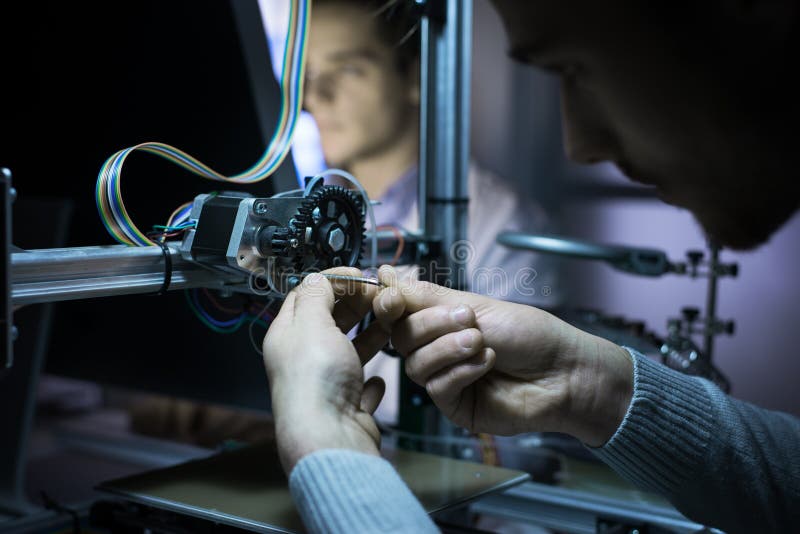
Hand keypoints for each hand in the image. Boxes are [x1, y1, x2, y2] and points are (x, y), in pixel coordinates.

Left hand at [262, 268, 389, 472]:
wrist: (330, 437)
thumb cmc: (317, 380)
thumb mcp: (313, 322)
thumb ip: (317, 294)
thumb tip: (320, 277)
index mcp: (287, 336)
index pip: (306, 296)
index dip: (334, 281)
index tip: (360, 276)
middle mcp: (302, 359)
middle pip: (329, 321)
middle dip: (354, 305)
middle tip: (379, 296)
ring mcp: (325, 384)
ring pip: (348, 351)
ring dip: (370, 335)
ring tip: (390, 324)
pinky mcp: (346, 407)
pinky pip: (360, 386)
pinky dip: (372, 379)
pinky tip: (378, 378)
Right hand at [374, 266, 632, 446]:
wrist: (564, 371)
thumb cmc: (529, 335)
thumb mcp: (476, 305)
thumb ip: (427, 296)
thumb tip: (385, 273)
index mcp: (439, 321)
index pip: (396, 312)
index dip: (389, 304)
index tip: (394, 298)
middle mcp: (436, 349)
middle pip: (400, 337)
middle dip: (430, 325)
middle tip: (468, 319)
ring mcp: (444, 378)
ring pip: (415, 364)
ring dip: (448, 349)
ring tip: (481, 342)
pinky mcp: (454, 405)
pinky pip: (437, 387)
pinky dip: (460, 371)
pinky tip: (487, 363)